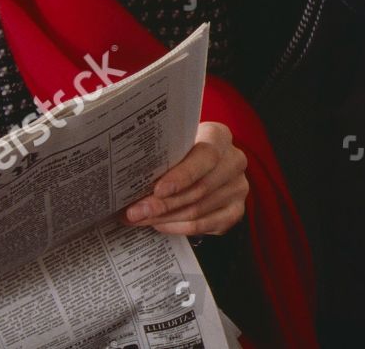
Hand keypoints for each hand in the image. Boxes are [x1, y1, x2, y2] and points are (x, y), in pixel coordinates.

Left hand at [123, 121, 248, 234]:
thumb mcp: (176, 144)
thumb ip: (162, 157)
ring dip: (165, 218)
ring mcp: (238, 188)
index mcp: (220, 137)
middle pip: (199, 189)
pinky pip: (204, 226)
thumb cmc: (184, 151)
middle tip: (135, 212)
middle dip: (163, 204)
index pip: (206, 157)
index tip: (157, 190)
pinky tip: (159, 224)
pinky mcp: (235, 211)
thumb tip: (127, 179)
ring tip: (140, 219)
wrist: (205, 164)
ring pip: (198, 211)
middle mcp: (234, 162)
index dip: (182, 176)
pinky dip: (178, 227)